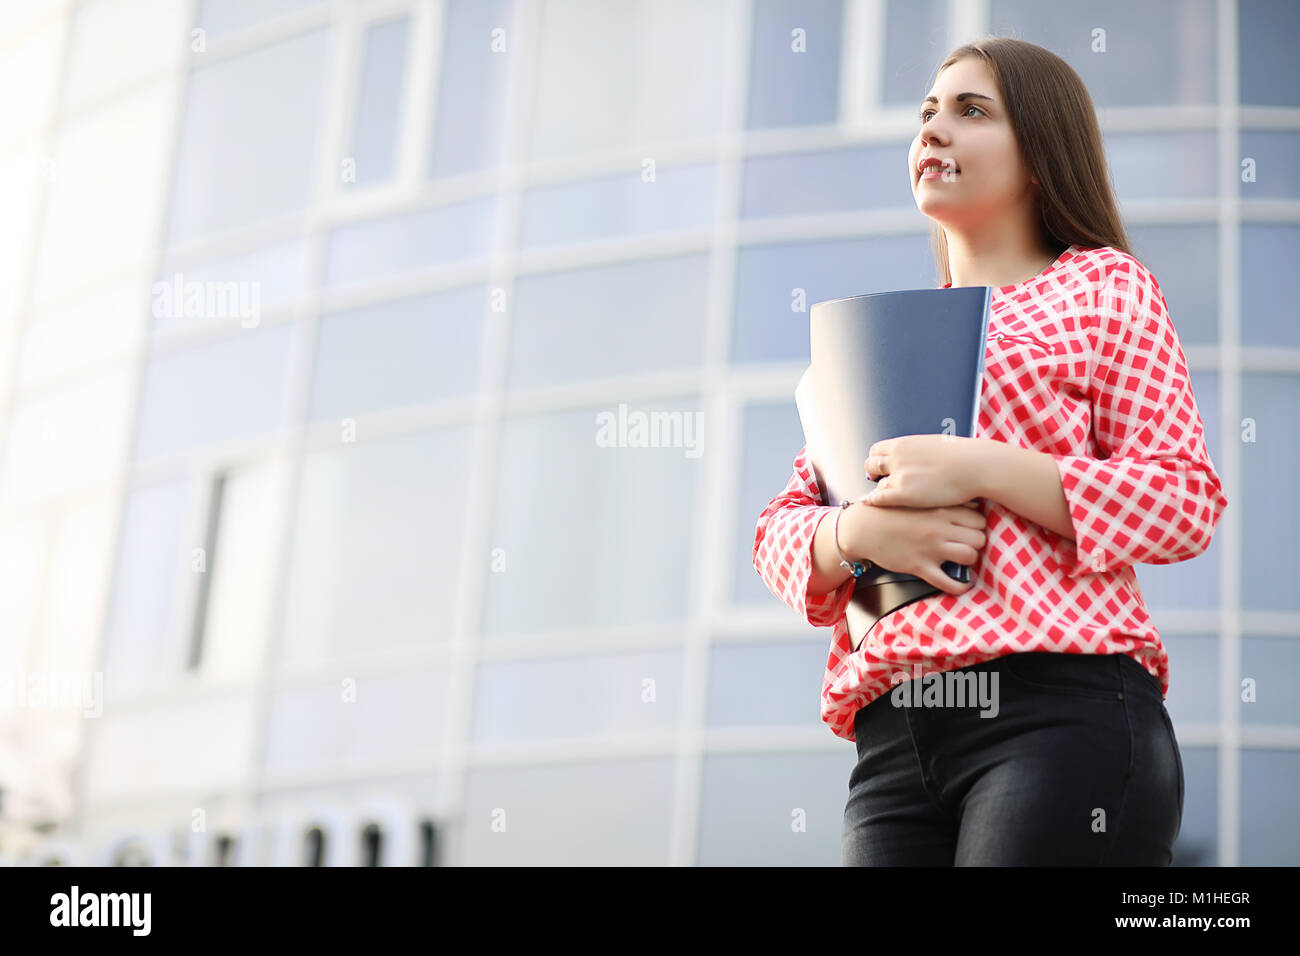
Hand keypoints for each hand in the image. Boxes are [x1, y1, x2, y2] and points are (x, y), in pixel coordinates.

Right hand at [841, 499, 986, 594]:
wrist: (863, 528)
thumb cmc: (891, 512)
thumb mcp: (918, 500)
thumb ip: (943, 503)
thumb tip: (971, 506)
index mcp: (940, 510)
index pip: (979, 519)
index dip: (978, 525)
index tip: (971, 529)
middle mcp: (938, 529)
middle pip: (979, 538)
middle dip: (976, 543)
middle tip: (967, 545)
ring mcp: (930, 548)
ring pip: (970, 557)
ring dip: (970, 561)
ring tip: (962, 561)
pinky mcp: (919, 566)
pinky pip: (949, 583)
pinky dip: (960, 587)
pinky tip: (961, 585)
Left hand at [859, 435, 985, 509]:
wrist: (976, 466)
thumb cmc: (962, 456)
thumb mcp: (932, 445)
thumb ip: (916, 450)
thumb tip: (913, 453)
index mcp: (903, 444)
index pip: (876, 451)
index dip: (877, 460)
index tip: (880, 467)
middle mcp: (897, 458)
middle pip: (871, 466)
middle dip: (873, 474)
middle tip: (877, 481)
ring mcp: (900, 476)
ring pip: (878, 484)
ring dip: (881, 489)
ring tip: (885, 496)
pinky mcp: (905, 494)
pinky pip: (880, 497)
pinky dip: (873, 500)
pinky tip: (868, 503)